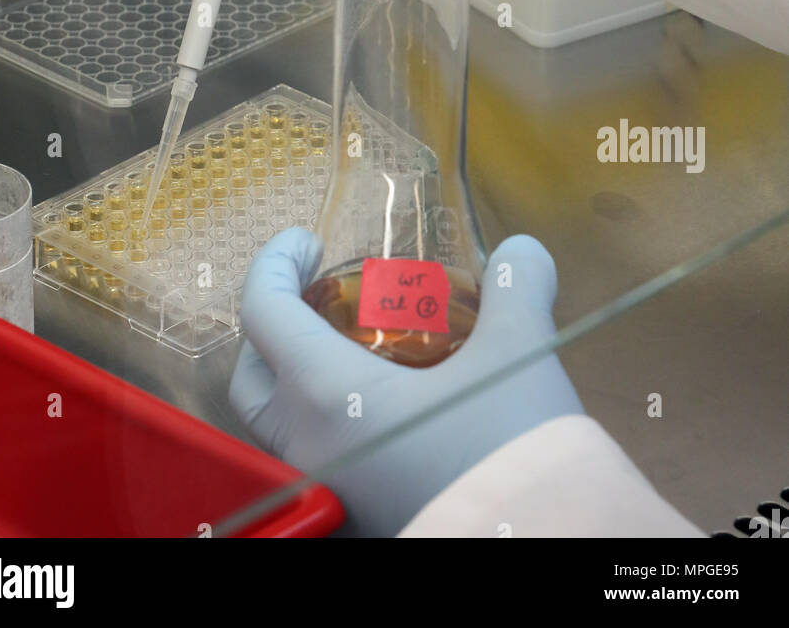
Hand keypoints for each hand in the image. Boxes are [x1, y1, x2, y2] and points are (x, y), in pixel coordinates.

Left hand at [229, 227, 582, 537]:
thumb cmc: (509, 453)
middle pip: (253, 377)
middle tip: (321, 298)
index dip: (274, 263)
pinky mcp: (359, 513)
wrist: (535, 544)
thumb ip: (515, 290)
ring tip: (360, 350)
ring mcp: (331, 487)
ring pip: (282, 426)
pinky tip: (394, 406)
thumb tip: (521, 253)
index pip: (261, 313)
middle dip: (273, 327)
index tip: (309, 244)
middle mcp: (311, 446)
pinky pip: (321, 459)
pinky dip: (334, 422)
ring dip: (301, 378)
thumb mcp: (518, 356)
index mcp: (327, 395)